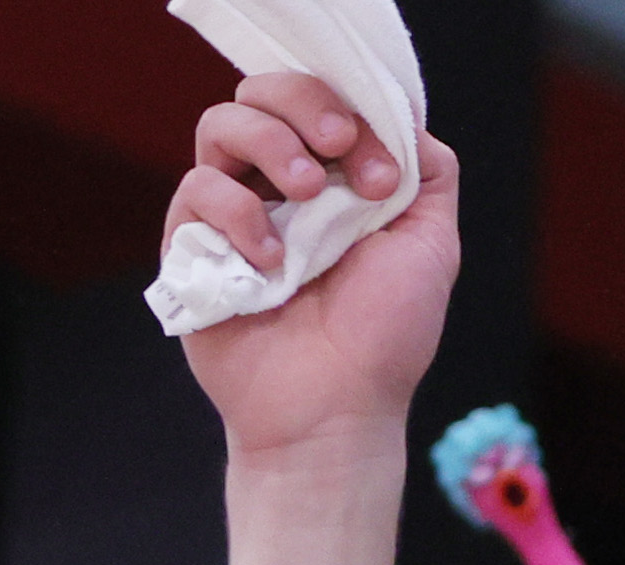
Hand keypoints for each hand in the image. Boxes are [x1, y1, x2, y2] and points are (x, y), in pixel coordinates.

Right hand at [168, 79, 460, 463]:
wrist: (337, 412)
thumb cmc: (384, 341)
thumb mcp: (430, 243)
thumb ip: (425, 171)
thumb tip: (400, 119)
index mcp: (334, 179)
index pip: (324, 99)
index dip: (351, 110)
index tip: (380, 172)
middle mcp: (279, 188)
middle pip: (265, 92)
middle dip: (304, 104)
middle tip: (335, 147)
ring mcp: (234, 215)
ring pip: (222, 125)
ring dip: (268, 143)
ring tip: (302, 195)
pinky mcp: (194, 250)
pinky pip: (196, 190)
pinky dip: (236, 213)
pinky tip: (270, 260)